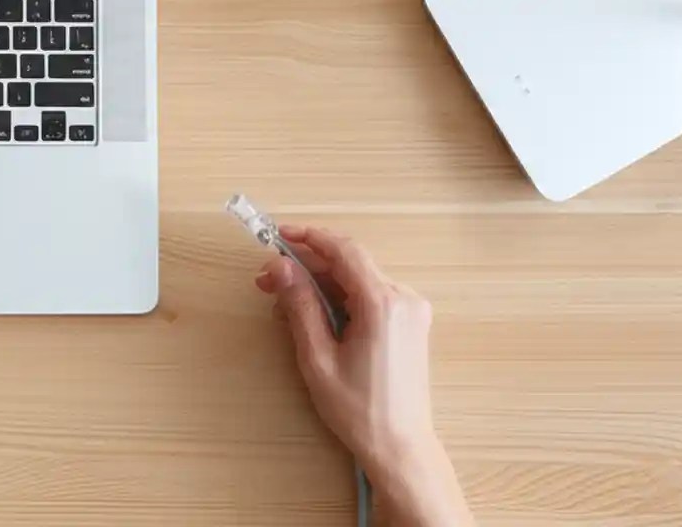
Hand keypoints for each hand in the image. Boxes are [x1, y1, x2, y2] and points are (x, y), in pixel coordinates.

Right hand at [255, 226, 473, 525]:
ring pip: (359, 279)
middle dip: (308, 267)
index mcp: (382, 303)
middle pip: (350, 264)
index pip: (344, 250)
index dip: (309, 237)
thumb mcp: (318, 358)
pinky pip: (372, 296)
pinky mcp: (411, 322)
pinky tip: (316, 315)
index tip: (278, 236)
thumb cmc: (359, 409)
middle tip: (269, 279)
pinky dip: (342, 298)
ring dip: (323, 284)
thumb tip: (280, 269)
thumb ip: (300, 307)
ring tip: (286, 303)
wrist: (401, 445)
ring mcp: (411, 310)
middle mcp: (403, 298)